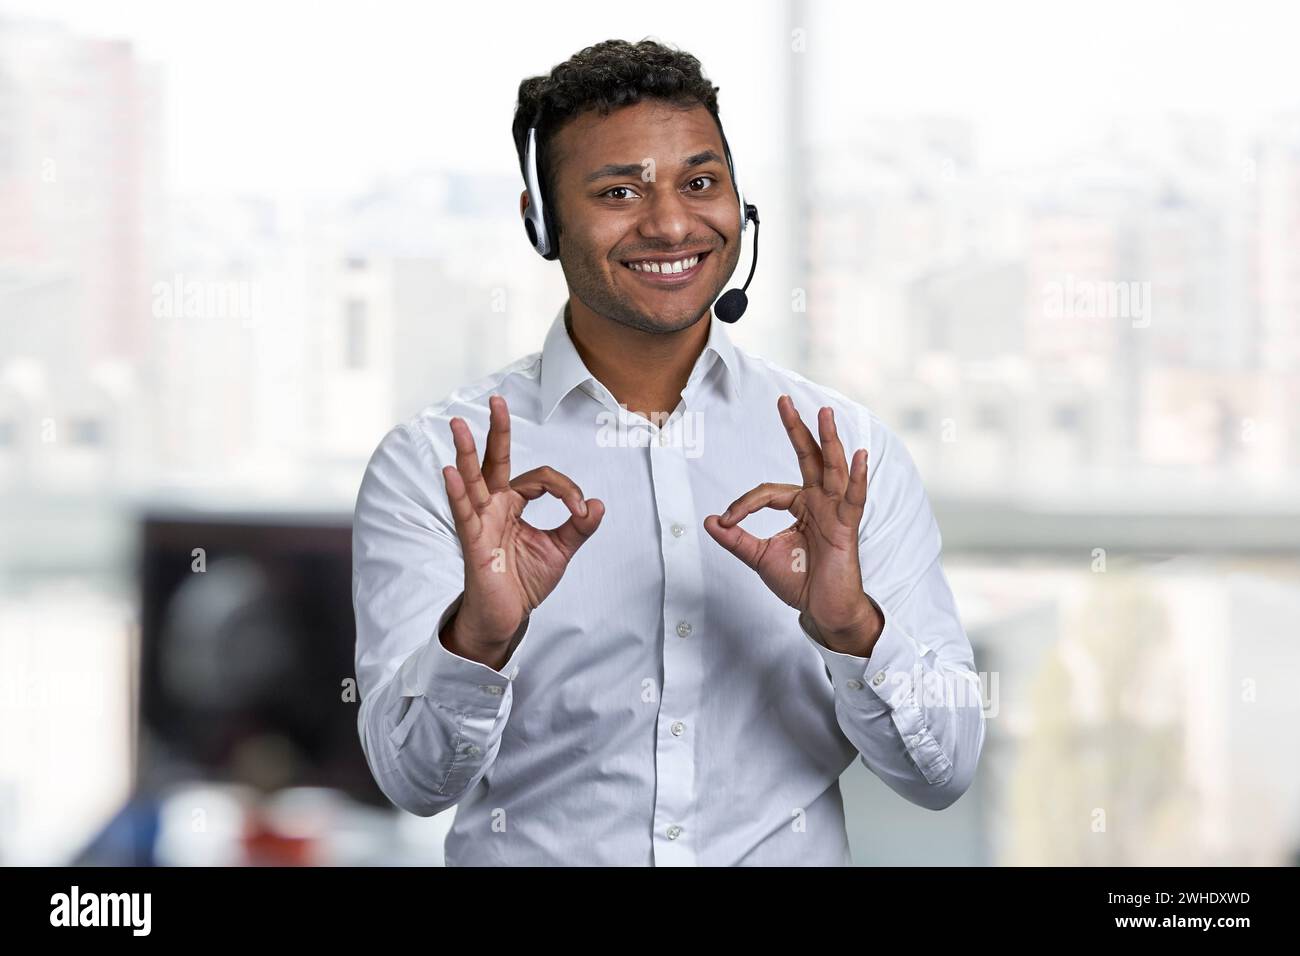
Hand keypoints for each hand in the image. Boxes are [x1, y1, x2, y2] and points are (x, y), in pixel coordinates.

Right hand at [441, 394, 603, 660]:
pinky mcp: (473, 542)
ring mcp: (480, 522)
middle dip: (496, 430)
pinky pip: (463, 512)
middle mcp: (494, 506)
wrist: (507, 617)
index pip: (541, 479)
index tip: (581, 510)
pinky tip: (449, 471)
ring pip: (473, 480)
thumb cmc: (524, 582)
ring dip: (466, 452)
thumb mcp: (559, 551)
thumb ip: (578, 528)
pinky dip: (456, 492)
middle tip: (496, 400)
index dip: (566, 489)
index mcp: (514, 504)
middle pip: (495, 461)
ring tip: (458, 425)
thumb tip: (597, 504)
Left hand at [704, 395, 881, 654]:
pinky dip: (857, 477)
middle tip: (783, 400)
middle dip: (796, 429)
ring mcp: (835, 511)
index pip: (768, 492)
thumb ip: (735, 539)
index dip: (744, 503)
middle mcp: (819, 502)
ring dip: (828, 441)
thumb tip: (709, 521)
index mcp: (800, 506)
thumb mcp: (758, 557)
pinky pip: (854, 498)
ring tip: (825, 413)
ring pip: (832, 469)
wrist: (822, 610)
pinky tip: (859, 456)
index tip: (725, 519)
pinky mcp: (848, 527)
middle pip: (808, 458)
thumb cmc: (800, 582)